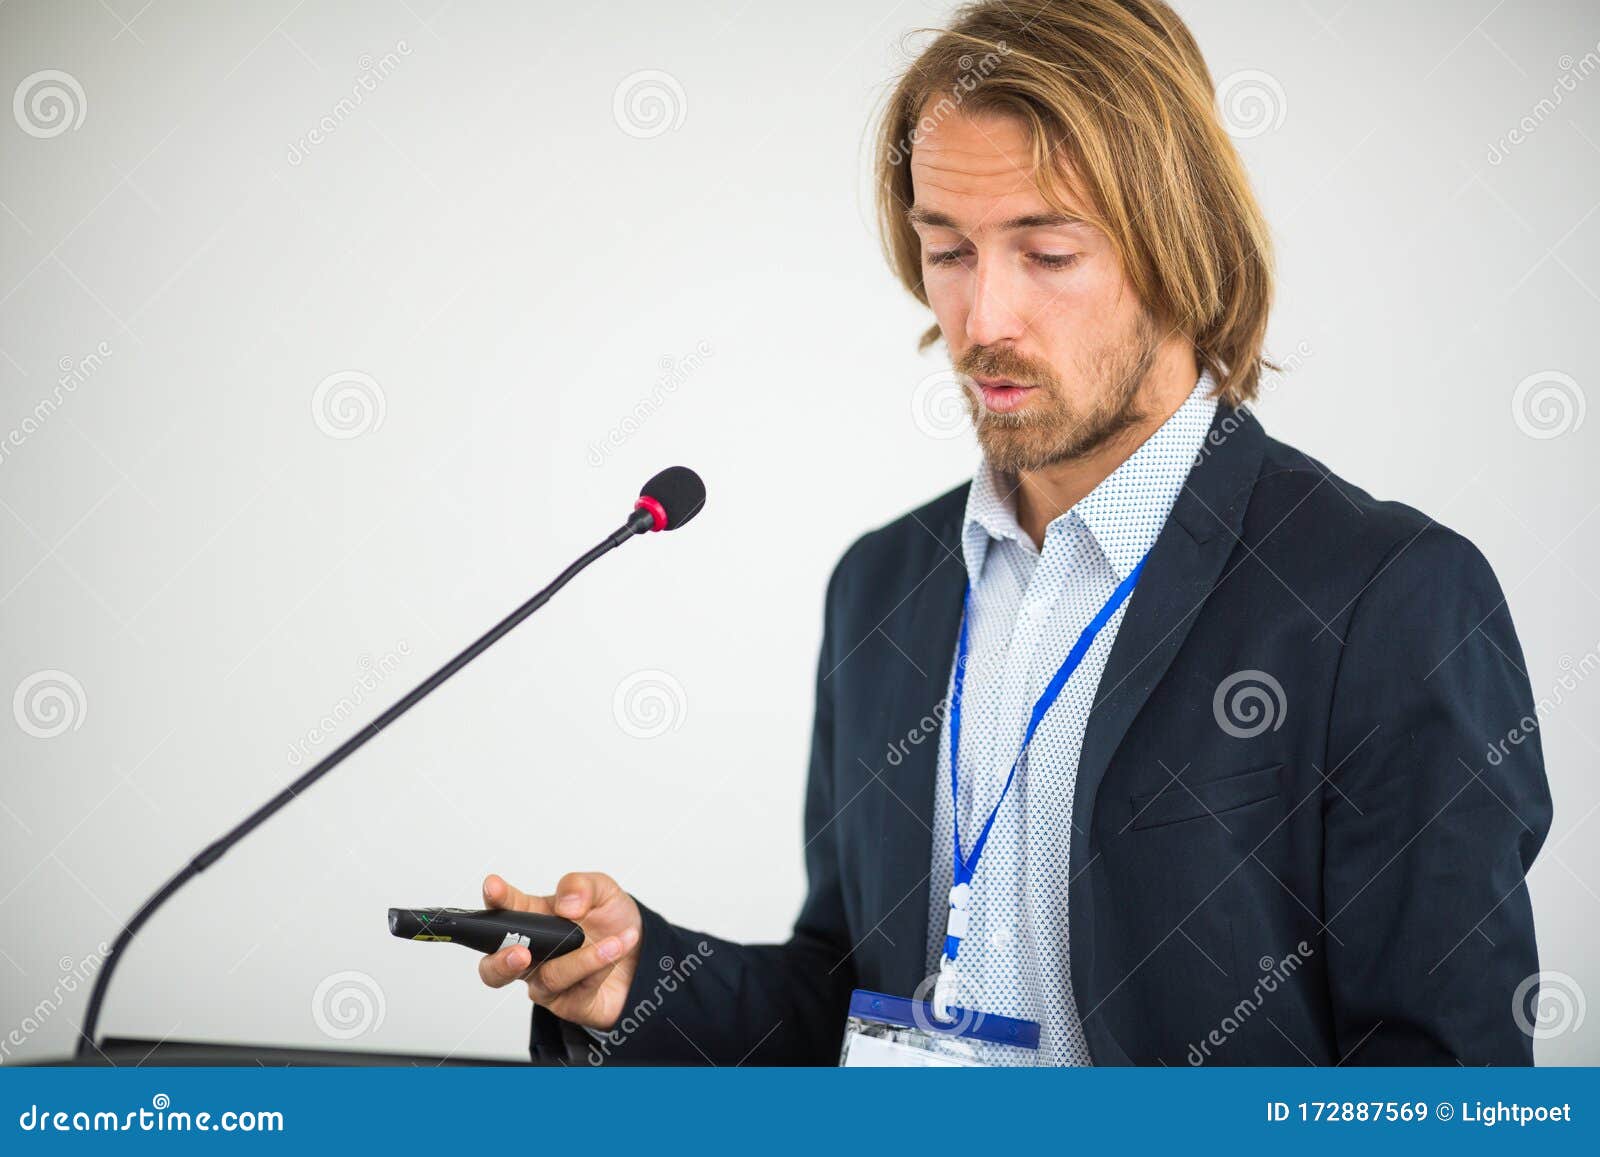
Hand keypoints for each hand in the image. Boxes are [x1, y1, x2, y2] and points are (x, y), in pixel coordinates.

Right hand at [477, 872, 641, 1030]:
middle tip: (520, 952)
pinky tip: (618, 950)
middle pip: (494, 968)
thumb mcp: (602, 890)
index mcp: (533, 918)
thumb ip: (581, 886)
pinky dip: (601, 966)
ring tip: (612, 943)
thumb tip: (565, 904)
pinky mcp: (569, 1003)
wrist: (642, 955)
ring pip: (548, 978)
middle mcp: (533, 953)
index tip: (493, 887)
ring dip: (582, 959)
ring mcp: (547, 981)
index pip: (504, 910)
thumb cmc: (611, 922)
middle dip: (501, 962)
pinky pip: (579, 988)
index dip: (495, 899)